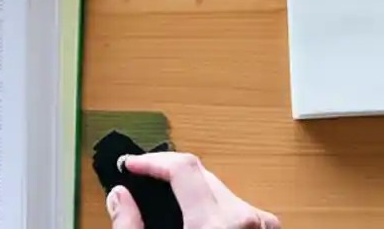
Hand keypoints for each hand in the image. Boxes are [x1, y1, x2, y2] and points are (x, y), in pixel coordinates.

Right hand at [106, 152, 279, 228]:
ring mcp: (262, 227)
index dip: (152, 161)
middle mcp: (245, 220)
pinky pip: (240, 209)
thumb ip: (131, 227)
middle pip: (203, 177)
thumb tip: (120, 197)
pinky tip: (204, 224)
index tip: (132, 164)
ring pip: (222, 192)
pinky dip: (219, 211)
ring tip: (175, 213)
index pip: (183, 168)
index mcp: (214, 225)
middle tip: (145, 184)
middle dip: (172, 179)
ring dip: (197, 195)